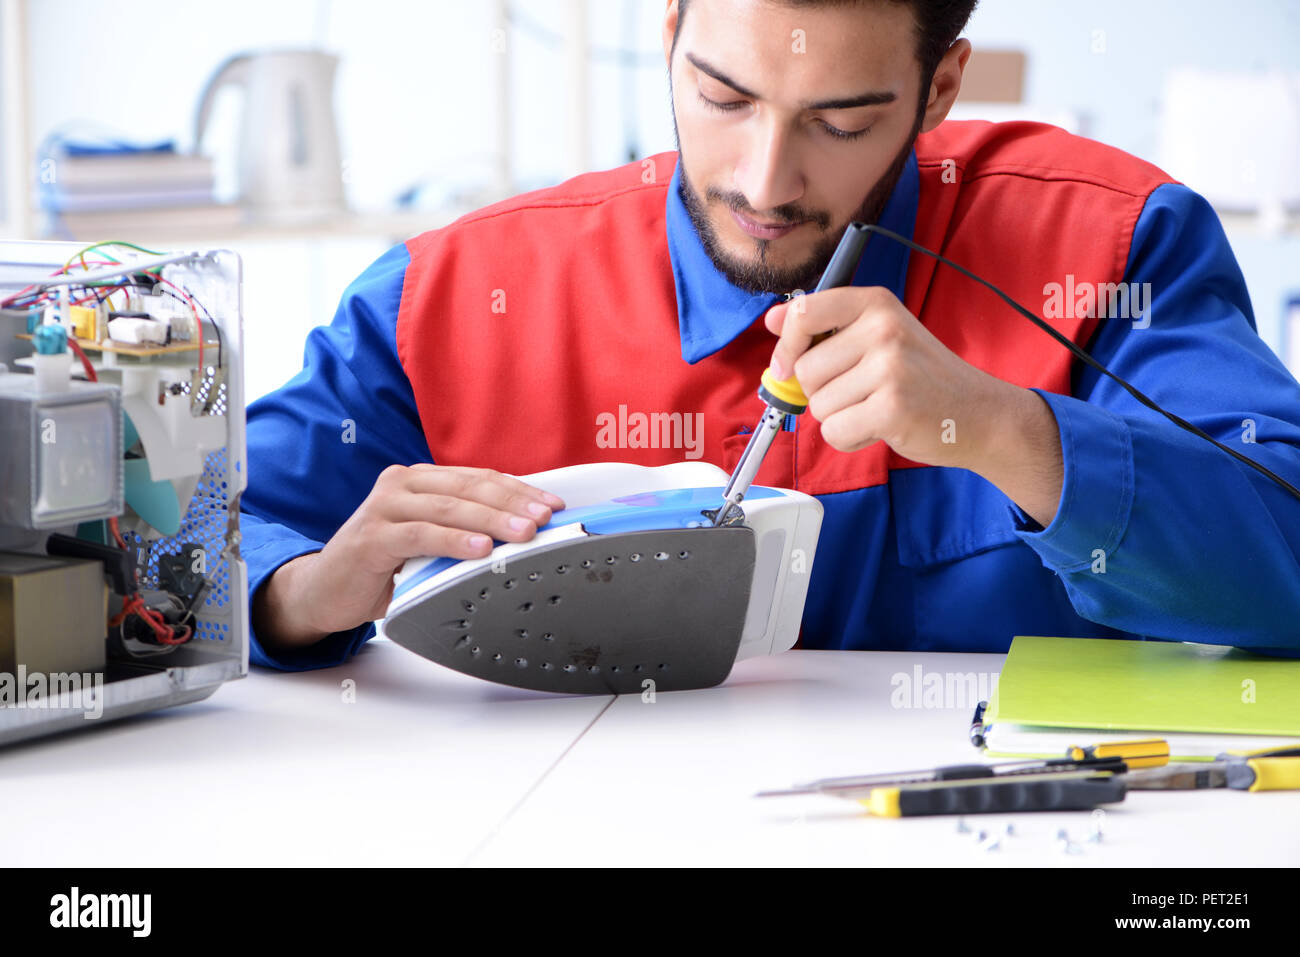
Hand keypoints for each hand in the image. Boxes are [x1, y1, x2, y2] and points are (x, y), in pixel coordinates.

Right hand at [253, 464, 565, 649]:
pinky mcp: (371, 537)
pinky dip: (453, 541)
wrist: (324, 590)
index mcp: (420, 479)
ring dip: (491, 520)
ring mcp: (383, 507)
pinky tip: (479, 550)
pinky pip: (420, 535)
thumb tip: (522, 535)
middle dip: (512, 503)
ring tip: (523, 533)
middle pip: (469, 487)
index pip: (479, 478)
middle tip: (544, 518)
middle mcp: (401, 484)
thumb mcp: (430, 542)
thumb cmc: (383, 566)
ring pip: (449, 507)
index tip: (551, 505)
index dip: (518, 489)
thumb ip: (462, 530)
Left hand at [765, 286, 1063, 522]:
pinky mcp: (892, 408)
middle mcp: (883, 329)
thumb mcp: (880, 336)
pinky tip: (881, 427)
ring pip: (818, 405)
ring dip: (840, 417)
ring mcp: (889, 368)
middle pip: (805, 370)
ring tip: (877, 408)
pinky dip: (851, 439)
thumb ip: (826, 326)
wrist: (980, 414)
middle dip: (822, 392)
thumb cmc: (923, 378)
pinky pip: (835, 432)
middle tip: (862, 392)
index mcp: (876, 304)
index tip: (788, 365)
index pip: (804, 312)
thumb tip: (773, 319)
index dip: (787, 346)